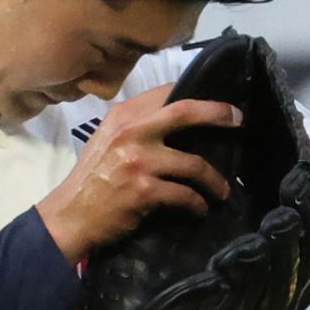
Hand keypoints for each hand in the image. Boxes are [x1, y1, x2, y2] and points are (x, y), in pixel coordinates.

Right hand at [37, 85, 239, 261]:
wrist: (71, 215)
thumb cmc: (92, 179)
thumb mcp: (108, 140)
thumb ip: (137, 126)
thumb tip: (178, 119)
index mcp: (123, 116)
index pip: (167, 94)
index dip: (197, 96)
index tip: (218, 104)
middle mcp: (131, 132)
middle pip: (185, 112)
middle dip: (217, 114)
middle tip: (239, 120)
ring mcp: (139, 161)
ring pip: (193, 164)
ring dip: (214, 179)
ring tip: (222, 191)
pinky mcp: (144, 191)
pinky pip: (184, 195)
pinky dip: (197, 203)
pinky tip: (200, 209)